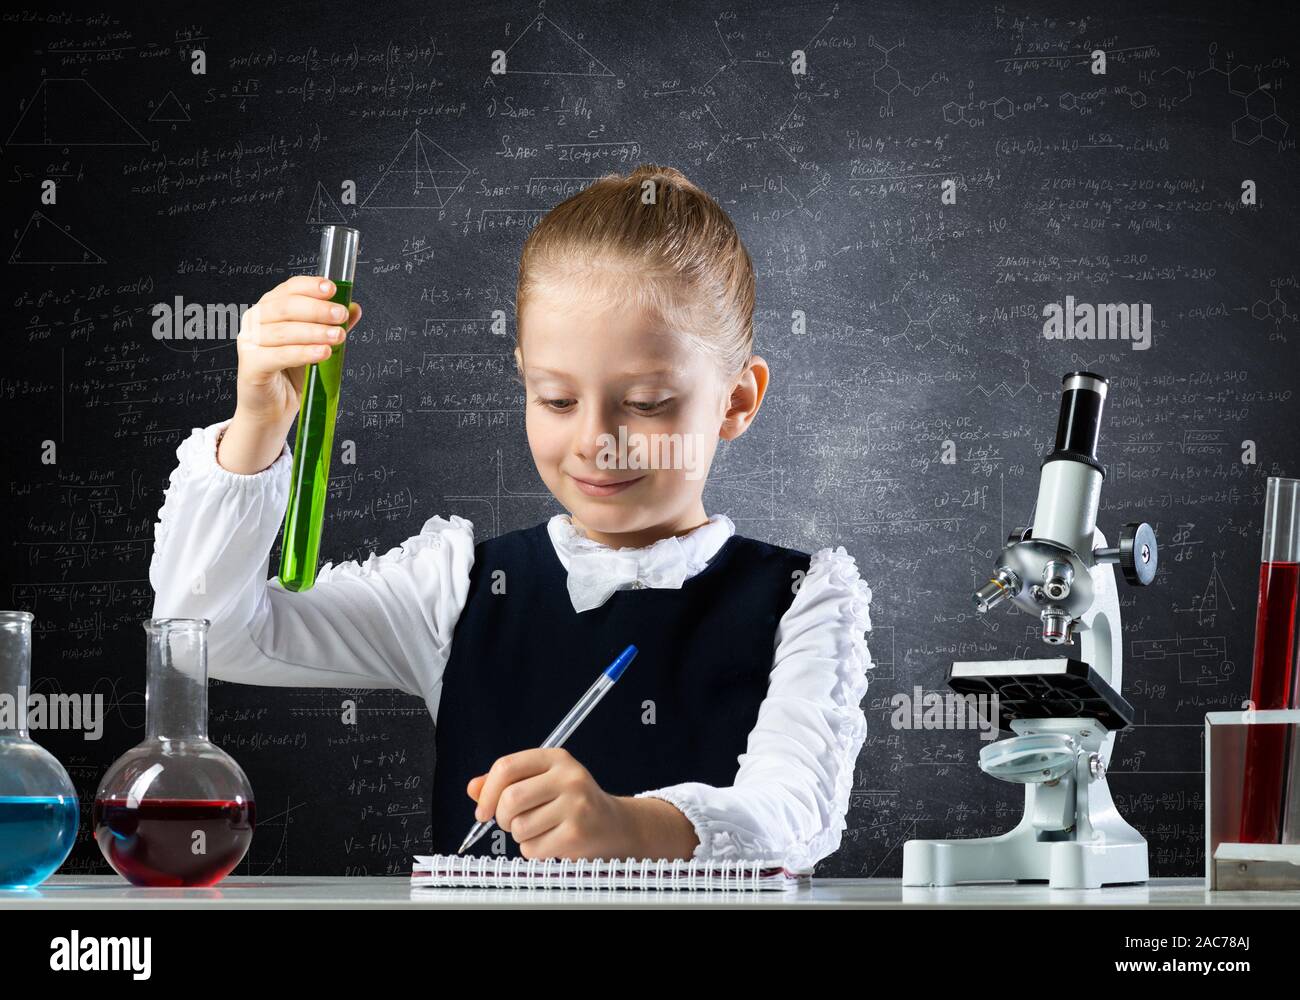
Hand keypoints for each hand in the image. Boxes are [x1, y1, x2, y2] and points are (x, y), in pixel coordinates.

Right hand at [235, 275, 361, 431]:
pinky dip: (303, 353)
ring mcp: (250, 342)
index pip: (289, 289)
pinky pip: (279, 355)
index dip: (310, 286)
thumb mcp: (316, 345)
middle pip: (286, 307)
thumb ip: (332, 326)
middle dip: (317, 310)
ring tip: (338, 337)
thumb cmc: (292, 374)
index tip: (332, 289)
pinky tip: (323, 353)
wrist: (273, 408)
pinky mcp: (250, 365)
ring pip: (284, 331)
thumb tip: (354, 309)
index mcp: (270, 309)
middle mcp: (256, 321)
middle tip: (340, 316)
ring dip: (315, 332)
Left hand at [467, 748, 695, 859]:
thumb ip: (506, 783)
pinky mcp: (577, 834)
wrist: (614, 826)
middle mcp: (568, 777)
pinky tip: (552, 842)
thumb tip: (473, 788)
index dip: (486, 792)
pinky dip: (534, 851)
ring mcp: (575, 805)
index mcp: (556, 758)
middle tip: (511, 823)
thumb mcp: (542, 783)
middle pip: (510, 799)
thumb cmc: (572, 804)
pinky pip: (533, 848)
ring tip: (540, 830)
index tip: (482, 811)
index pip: (506, 767)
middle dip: (502, 818)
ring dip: (521, 836)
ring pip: (519, 827)